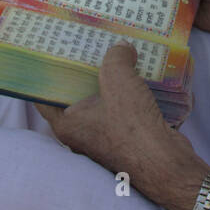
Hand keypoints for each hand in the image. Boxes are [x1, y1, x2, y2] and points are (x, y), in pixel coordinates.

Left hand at [35, 43, 209, 209]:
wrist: (165, 164)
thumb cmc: (132, 126)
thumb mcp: (119, 81)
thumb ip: (116, 58)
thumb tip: (122, 48)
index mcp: (67, 124)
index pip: (45, 96)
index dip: (47, 73)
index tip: (52, 52)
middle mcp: (81, 132)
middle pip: (77, 94)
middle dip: (86, 70)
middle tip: (91, 44)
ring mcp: (105, 137)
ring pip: (103, 101)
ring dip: (112, 80)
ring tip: (119, 53)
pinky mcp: (128, 137)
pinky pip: (123, 109)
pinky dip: (130, 93)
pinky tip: (140, 74)